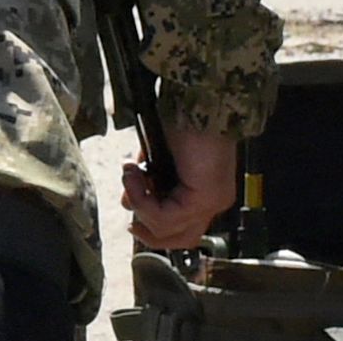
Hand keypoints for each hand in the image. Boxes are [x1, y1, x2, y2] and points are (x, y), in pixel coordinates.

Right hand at [123, 125, 238, 250]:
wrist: (198, 103)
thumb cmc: (182, 121)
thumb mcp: (159, 156)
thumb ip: (149, 180)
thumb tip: (129, 197)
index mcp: (205, 191)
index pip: (184, 228)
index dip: (154, 225)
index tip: (132, 212)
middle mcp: (213, 202)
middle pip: (182, 240)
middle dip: (149, 233)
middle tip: (130, 217)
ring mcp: (211, 203)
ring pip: (169, 231)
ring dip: (139, 206)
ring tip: (130, 177)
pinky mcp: (204, 199)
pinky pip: (165, 217)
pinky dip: (142, 199)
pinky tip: (135, 175)